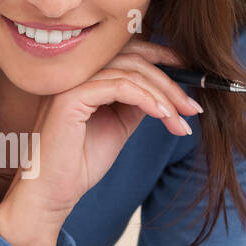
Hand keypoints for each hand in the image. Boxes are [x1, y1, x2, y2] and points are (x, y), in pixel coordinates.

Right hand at [0, 39, 202, 222]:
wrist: (52, 194)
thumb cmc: (79, 164)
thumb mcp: (118, 126)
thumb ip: (136, 103)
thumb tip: (165, 89)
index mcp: (84, 76)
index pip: (127, 52)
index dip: (162, 58)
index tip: (191, 75)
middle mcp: (75, 73)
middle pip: (133, 57)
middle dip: (170, 81)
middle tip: (193, 107)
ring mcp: (70, 82)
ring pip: (130, 71)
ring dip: (163, 95)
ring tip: (180, 120)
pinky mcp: (70, 97)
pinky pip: (119, 86)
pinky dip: (147, 99)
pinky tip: (163, 116)